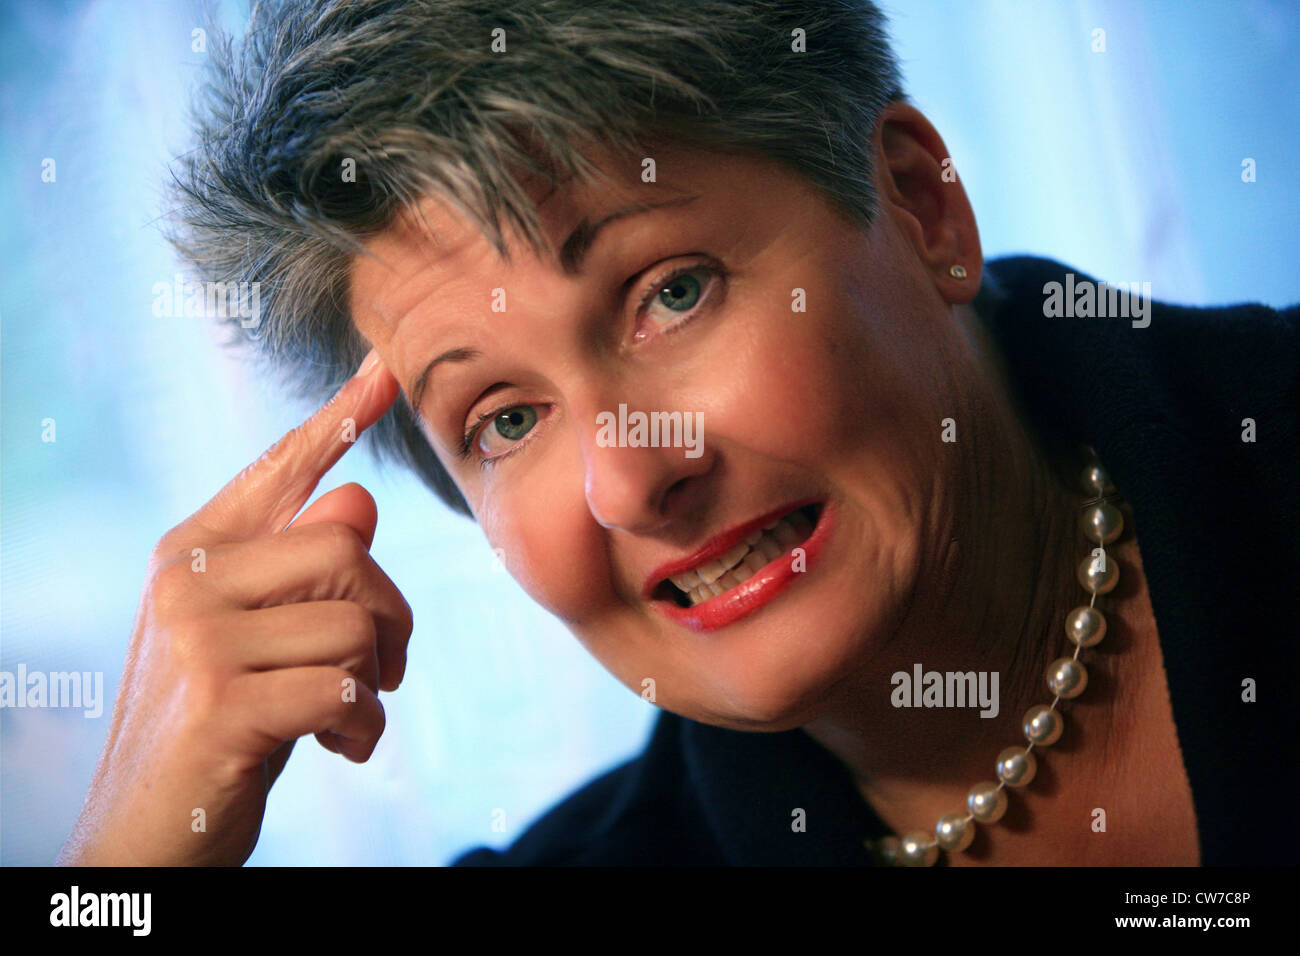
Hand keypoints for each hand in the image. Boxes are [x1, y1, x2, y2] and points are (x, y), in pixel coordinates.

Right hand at [56, 350, 409, 865]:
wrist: (146, 834)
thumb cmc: (217, 728)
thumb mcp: (260, 640)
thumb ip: (298, 573)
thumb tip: (358, 501)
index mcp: (196, 552)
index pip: (279, 470)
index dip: (337, 419)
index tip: (385, 370)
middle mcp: (188, 580)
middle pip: (346, 548)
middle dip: (390, 618)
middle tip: (384, 671)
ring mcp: (198, 639)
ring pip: (355, 622)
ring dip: (375, 684)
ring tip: (346, 719)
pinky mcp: (219, 704)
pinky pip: (344, 690)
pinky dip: (364, 728)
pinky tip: (339, 749)